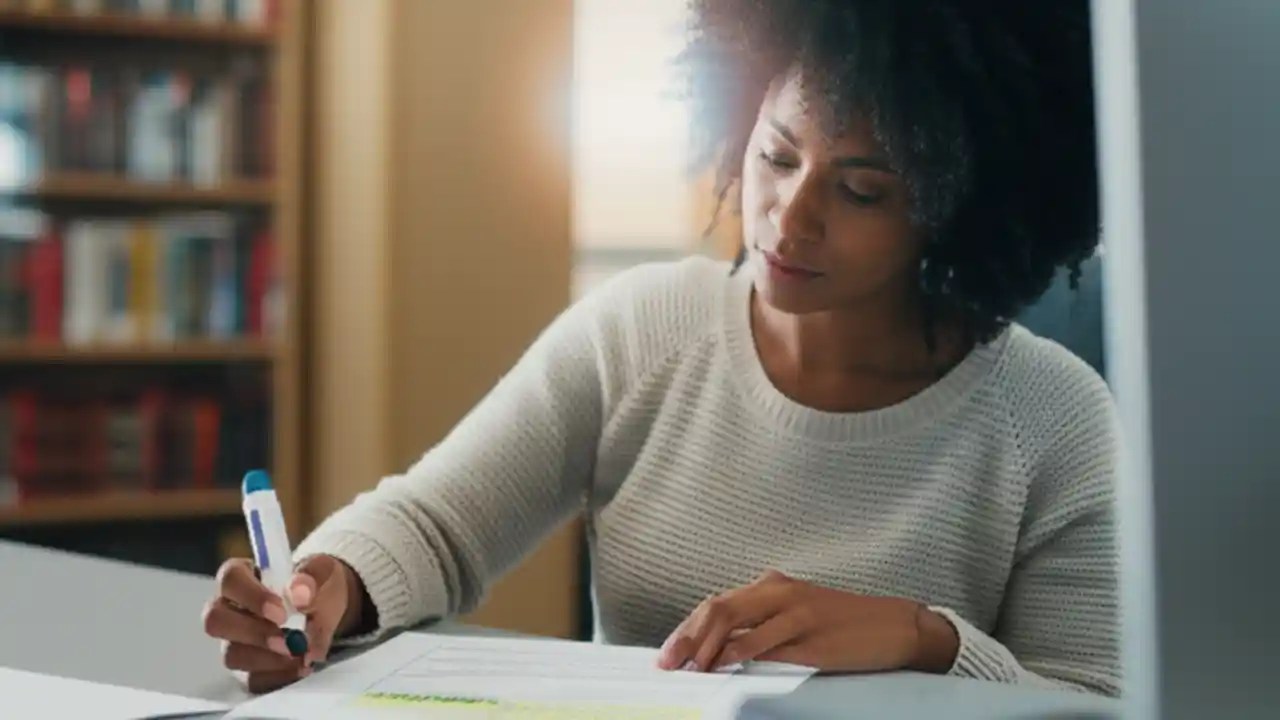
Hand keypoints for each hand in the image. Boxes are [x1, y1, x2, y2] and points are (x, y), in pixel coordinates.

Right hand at [201, 554, 364, 692]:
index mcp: (242, 576)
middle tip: (288, 640)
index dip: (251, 596)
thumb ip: (312, 576)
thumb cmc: (317, 583)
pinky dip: (277, 676)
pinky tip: (301, 668)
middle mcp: (229, 608)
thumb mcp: (323, 570)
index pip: (230, 579)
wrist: (330, 607)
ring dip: (266, 658)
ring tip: (300, 655)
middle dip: (253, 633)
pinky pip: (250, 679)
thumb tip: (299, 595)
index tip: (281, 612)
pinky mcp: (248, 667)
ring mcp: (234, 640)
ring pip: (230, 654)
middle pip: (215, 621)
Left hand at [656, 570, 958, 673]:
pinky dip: (739, 650)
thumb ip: (761, 632)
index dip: (687, 628)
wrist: (895, 626)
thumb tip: (721, 653)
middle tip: (667, 662)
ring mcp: (794, 609)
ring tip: (688, 667)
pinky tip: (722, 662)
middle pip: (718, 608)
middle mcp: (778, 592)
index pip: (717, 605)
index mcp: (772, 588)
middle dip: (686, 636)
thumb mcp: (797, 624)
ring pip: (735, 619)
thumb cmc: (845, 628)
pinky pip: (766, 639)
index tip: (667, 652)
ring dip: (705, 646)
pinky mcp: (810, 630)